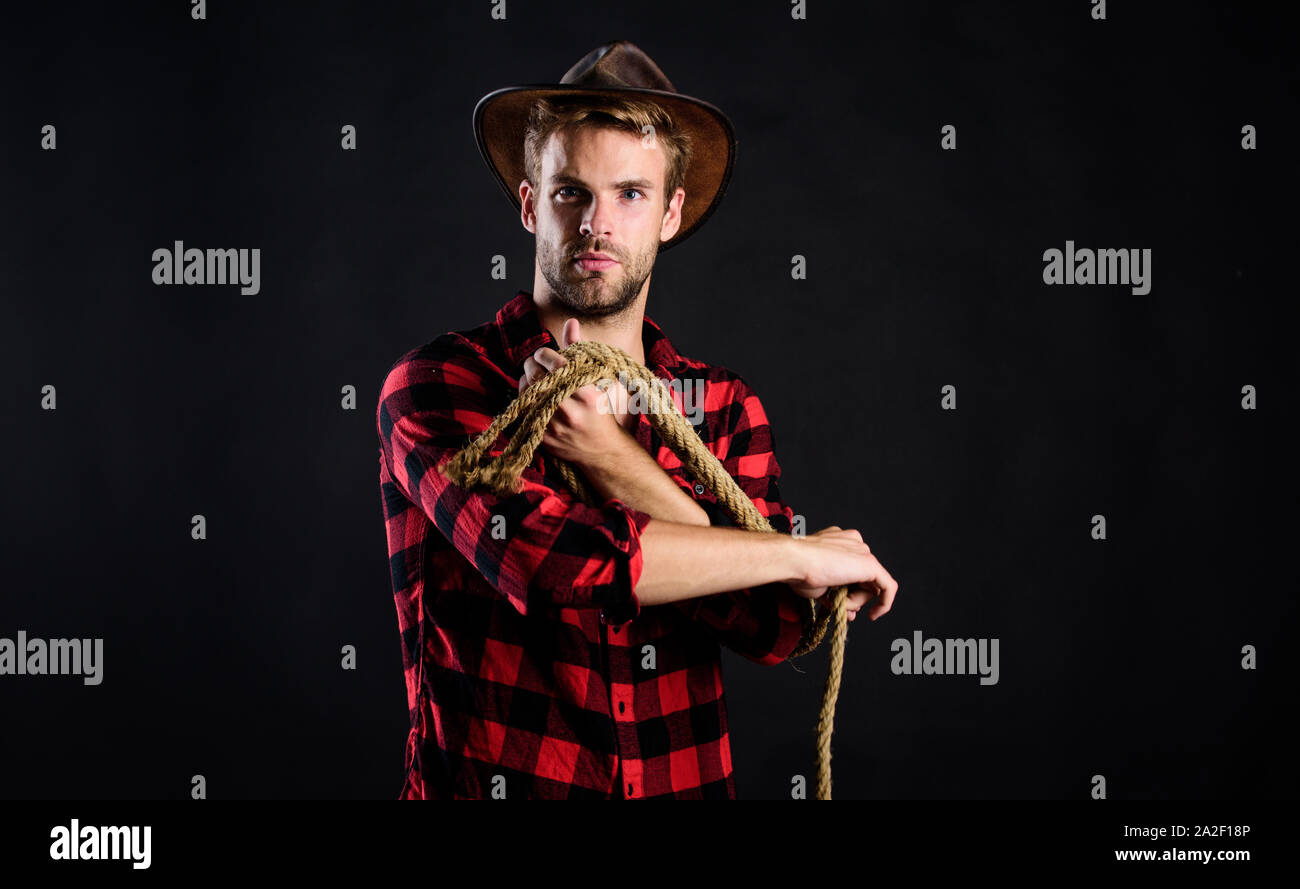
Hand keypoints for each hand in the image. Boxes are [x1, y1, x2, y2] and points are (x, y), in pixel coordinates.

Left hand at [518, 318, 636, 463]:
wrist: (602, 451)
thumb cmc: (600, 410)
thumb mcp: (595, 380)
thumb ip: (579, 350)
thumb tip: (570, 321)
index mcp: (585, 394)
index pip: (555, 365)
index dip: (544, 354)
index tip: (544, 353)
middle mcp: (569, 411)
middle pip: (535, 377)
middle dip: (531, 364)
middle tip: (536, 362)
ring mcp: (553, 426)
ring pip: (525, 392)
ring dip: (525, 379)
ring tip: (534, 377)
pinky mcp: (542, 437)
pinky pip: (523, 410)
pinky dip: (524, 397)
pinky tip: (533, 394)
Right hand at [787, 526, 898, 622]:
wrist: (793, 560)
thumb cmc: (796, 570)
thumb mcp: (819, 583)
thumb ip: (837, 594)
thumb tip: (852, 612)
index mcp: (839, 541)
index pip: (852, 570)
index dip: (849, 591)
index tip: (839, 604)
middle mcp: (854, 542)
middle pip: (863, 578)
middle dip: (854, 598)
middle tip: (839, 606)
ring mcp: (863, 551)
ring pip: (870, 586)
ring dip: (855, 602)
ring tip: (835, 600)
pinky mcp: (870, 565)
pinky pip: (888, 587)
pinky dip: (884, 603)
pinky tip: (874, 615)